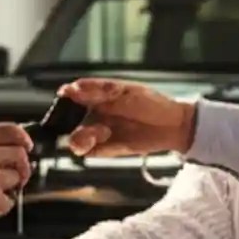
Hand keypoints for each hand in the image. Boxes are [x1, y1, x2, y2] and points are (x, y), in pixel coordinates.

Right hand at [0, 123, 31, 238]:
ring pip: (17, 179)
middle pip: (21, 155)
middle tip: (13, 177)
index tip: (27, 147)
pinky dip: (0, 206)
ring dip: (7, 188)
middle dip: (19, 167)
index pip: (12, 130)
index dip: (23, 140)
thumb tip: (0, 148)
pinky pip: (10, 202)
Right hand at [56, 79, 194, 156]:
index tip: (65, 94)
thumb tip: (74, 87)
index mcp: (98, 96)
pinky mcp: (106, 149)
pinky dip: (91, 149)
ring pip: (78, 137)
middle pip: (71, 119)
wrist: (173, 126)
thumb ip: (101, 91)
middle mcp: (95, 113)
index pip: (74, 94)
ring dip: (82, 137)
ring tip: (101, 134)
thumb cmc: (152, 104)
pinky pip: (91, 151)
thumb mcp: (127, 92)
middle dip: (74, 120)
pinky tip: (103, 143)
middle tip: (86, 118)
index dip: (67, 95)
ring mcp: (99, 132)